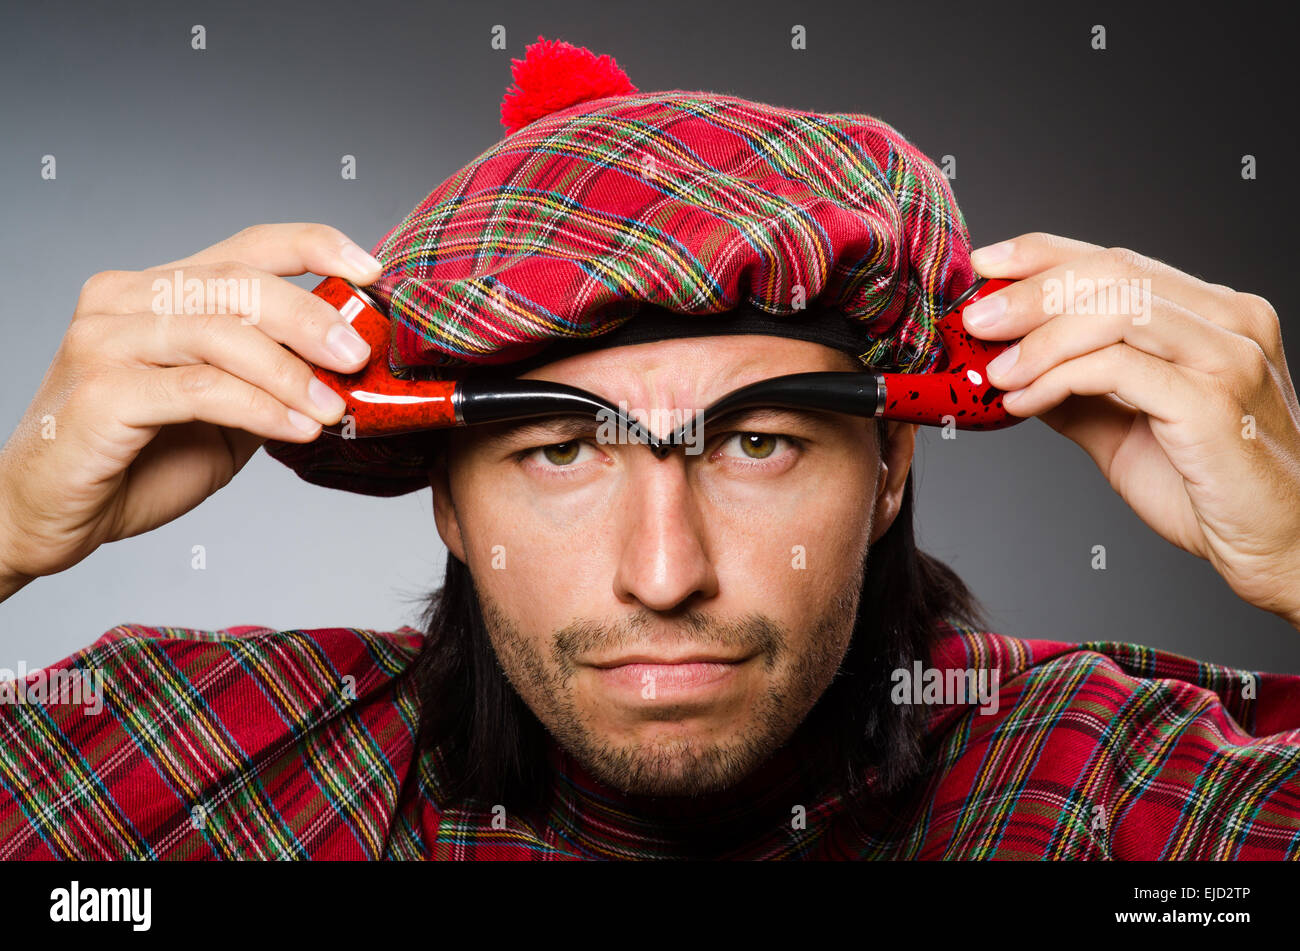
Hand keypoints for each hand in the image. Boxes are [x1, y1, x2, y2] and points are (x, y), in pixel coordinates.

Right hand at [0, 223, 381, 598]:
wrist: (54, 516)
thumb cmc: (137, 460)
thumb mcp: (224, 412)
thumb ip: (270, 378)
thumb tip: (347, 368)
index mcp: (158, 290)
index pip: (247, 246)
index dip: (315, 247)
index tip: (371, 270)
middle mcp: (125, 298)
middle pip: (239, 284)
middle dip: (311, 318)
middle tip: (358, 356)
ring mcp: (105, 339)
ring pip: (221, 333)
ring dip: (290, 373)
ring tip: (333, 408)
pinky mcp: (101, 390)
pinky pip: (200, 389)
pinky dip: (260, 409)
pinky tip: (297, 429)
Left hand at [965, 232, 1299, 627]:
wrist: (1277, 547)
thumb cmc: (1206, 489)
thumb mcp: (1121, 426)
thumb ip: (1074, 388)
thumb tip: (1005, 364)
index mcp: (1213, 314)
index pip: (1117, 259)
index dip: (1042, 255)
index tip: (984, 267)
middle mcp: (1229, 322)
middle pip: (1113, 272)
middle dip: (1029, 292)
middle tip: (976, 322)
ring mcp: (1228, 358)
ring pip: (1115, 310)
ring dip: (1039, 338)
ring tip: (995, 373)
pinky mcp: (1213, 402)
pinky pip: (1117, 369)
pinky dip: (1058, 378)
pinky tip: (1025, 402)